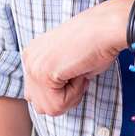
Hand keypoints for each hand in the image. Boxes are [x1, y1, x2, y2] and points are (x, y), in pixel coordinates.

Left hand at [22, 0, 132, 115]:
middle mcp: (29, 59)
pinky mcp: (44, 73)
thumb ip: (54, 81)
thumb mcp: (66, 63)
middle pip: (40, 104)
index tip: (75, 72)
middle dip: (63, 98)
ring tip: (78, 73)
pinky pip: (59, 103)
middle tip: (77, 76)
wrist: (105, 28)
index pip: (37, 94)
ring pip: (50, 107)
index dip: (62, 91)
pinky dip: (75, 94)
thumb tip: (51, 101)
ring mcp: (34, 66)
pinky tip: (79, 72)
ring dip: (70, 96)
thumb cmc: (95, 43)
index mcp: (32, 55)